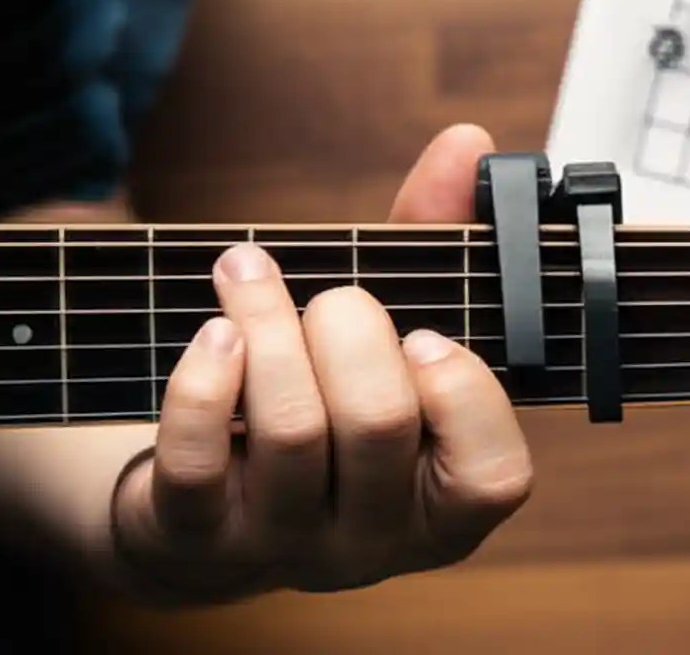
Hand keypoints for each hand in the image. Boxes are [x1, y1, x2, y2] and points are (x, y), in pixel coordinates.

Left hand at [110, 125, 532, 600]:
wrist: (219, 510)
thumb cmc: (333, 404)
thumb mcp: (396, 338)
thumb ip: (442, 245)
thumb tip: (468, 143)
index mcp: (445, 508)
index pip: (493, 476)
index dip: (462, 391)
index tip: (425, 335)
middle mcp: (374, 543)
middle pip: (378, 421)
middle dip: (349, 325)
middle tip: (334, 299)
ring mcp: (284, 547)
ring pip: (290, 427)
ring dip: (268, 320)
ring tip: (248, 272)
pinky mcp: (196, 536)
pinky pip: (200, 453)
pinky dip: (206, 376)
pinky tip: (216, 330)